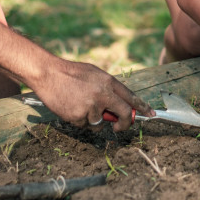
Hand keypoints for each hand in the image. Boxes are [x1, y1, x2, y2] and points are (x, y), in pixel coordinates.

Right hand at [29, 58, 152, 131]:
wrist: (48, 74)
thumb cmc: (70, 73)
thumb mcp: (94, 74)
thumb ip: (107, 88)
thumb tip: (119, 103)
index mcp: (108, 81)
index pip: (131, 97)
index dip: (142, 107)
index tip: (151, 115)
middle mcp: (103, 94)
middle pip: (123, 114)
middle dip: (123, 123)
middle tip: (117, 126)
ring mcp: (91, 106)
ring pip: (100, 123)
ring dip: (93, 120)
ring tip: (79, 105)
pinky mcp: (79, 116)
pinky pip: (85, 125)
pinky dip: (80, 120)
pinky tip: (71, 107)